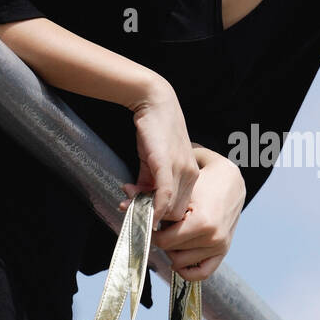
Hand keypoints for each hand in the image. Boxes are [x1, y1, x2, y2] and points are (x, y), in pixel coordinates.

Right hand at [118, 79, 199, 227]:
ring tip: (127, 200)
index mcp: (192, 175)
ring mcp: (182, 170)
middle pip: (176, 213)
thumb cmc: (155, 132)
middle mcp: (192, 175)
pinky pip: (164, 195)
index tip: (142, 213)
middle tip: (130, 207)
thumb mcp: (154, 161)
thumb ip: (149, 183)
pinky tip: (139, 208)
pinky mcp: (167, 165)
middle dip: (153, 216)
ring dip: (146, 211)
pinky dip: (153, 207)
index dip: (162, 216)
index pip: (182, 209)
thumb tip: (140, 202)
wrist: (155, 103)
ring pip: (170, 208)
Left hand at [149, 150, 246, 280]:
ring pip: (180, 263)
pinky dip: (187, 271)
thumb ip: (152, 199)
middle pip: (171, 252)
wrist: (231, 181)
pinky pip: (201, 273)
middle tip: (164, 225)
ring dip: (173, 250)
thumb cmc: (203, 182)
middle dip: (163, 239)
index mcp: (202, 223)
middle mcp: (213, 238)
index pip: (164, 241)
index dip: (152, 232)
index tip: (151, 222)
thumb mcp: (179, 190)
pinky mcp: (223, 252)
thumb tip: (122, 204)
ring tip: (175, 233)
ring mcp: (220, 247)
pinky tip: (179, 259)